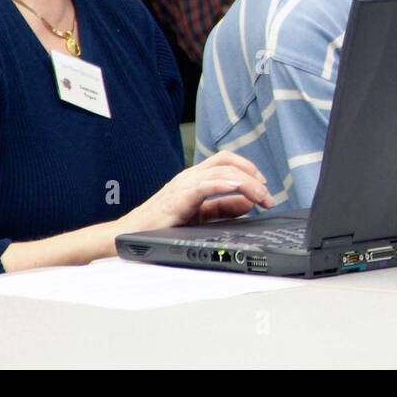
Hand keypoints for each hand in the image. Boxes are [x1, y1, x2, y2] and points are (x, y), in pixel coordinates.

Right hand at [119, 150, 275, 232]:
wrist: (129, 236)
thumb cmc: (160, 226)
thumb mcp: (200, 217)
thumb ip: (223, 208)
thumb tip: (248, 202)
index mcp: (195, 179)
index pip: (227, 162)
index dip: (249, 170)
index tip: (264, 188)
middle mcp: (190, 176)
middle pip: (227, 160)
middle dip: (252, 173)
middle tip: (267, 194)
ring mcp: (184, 183)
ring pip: (223, 170)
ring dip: (247, 182)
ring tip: (262, 197)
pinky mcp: (180, 196)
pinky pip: (208, 183)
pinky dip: (227, 184)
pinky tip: (241, 190)